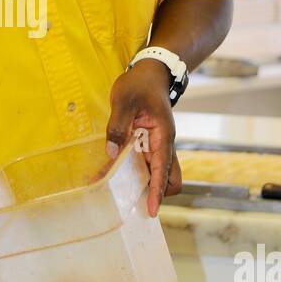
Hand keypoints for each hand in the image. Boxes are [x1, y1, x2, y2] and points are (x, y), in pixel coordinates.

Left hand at [106, 59, 182, 215]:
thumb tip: (111, 153)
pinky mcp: (148, 143)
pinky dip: (132, 172)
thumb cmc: (139, 84)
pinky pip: (144, 163)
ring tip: (118, 193)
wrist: (151, 72)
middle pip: (169, 178)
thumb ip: (117, 126)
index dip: (157, 191)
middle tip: (134, 203)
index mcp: (163, 135)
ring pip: (157, 173)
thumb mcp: (124, 101)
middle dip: (156, 193)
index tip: (152, 210)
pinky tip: (111, 173)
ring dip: (143, 184)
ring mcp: (157, 144)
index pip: (163, 169)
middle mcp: (164, 144)